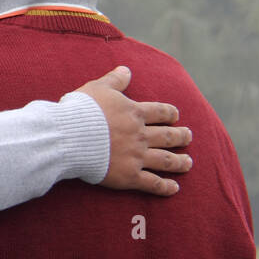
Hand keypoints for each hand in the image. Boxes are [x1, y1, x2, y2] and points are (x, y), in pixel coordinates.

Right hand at [75, 66, 192, 195]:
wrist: (69, 136)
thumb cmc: (80, 111)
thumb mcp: (97, 88)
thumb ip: (114, 80)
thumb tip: (126, 69)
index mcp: (134, 113)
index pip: (160, 112)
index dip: (170, 113)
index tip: (175, 116)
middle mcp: (140, 135)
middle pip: (168, 136)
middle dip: (181, 136)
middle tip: (188, 137)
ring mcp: (136, 156)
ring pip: (166, 160)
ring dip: (180, 162)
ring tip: (188, 163)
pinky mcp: (128, 176)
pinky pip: (152, 183)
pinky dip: (165, 187)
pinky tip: (174, 188)